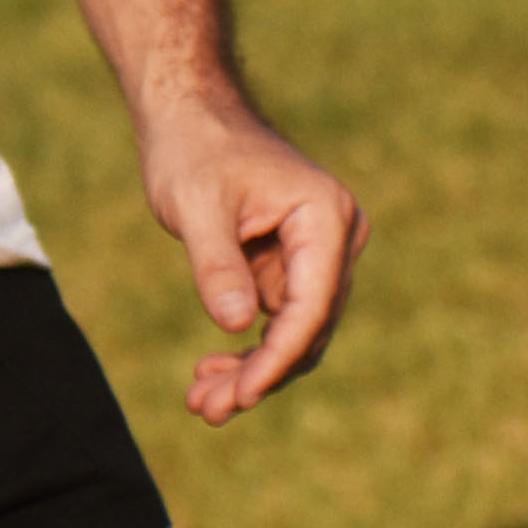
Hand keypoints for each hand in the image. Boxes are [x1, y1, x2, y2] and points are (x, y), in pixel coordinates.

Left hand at [125, 90, 363, 417]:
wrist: (190, 118)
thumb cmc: (193, 151)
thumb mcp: (196, 206)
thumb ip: (216, 265)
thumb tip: (234, 325)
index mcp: (326, 217)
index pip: (312, 306)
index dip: (278, 358)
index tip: (240, 396)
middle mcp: (337, 239)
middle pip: (308, 328)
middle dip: (260, 373)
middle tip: (208, 409)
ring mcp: (318, 254)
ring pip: (294, 332)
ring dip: (252, 369)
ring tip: (201, 402)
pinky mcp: (293, 266)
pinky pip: (278, 320)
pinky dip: (247, 348)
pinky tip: (210, 370)